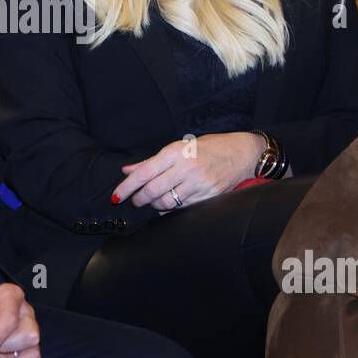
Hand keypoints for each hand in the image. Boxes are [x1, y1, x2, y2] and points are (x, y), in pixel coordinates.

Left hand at [114, 132, 263, 210]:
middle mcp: (186, 168)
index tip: (116, 196)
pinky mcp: (208, 196)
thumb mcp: (178, 147)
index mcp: (175, 152)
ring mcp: (198, 183)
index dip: (127, 187)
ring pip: (166, 203)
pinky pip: (182, 208)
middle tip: (134, 200)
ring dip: (154, 205)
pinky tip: (170, 204)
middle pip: (152, 191)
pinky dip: (171, 209)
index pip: (144, 173)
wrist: (240, 153)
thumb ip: (151, 161)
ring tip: (153, 200)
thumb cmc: (208, 148)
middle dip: (138, 199)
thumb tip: (127, 170)